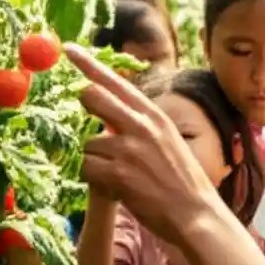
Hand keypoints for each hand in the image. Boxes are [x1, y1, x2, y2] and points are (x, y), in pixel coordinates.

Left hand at [66, 44, 223, 243]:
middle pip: (92, 97)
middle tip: (95, 126)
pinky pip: (88, 168)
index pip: (116, 82)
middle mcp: (140, 126)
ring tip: (121, 176)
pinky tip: (117, 188)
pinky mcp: (118, 174)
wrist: (195, 214)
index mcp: (154, 115)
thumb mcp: (168, 140)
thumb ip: (140, 124)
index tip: (69, 49)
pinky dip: (97, 179)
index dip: (89, 64)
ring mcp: (128, 149)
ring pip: (88, 144)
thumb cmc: (182, 180)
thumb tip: (110, 115)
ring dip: (96, 161)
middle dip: (85, 108)